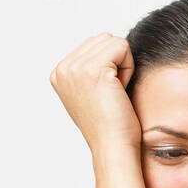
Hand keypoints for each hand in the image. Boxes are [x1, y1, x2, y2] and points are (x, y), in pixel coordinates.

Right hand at [49, 33, 143, 158]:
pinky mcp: (94, 69)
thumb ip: (88, 70)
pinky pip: (123, 47)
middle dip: (115, 63)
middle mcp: (63, 69)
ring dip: (122, 65)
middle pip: (102, 39)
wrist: (113, 148)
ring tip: (115, 92)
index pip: (92, 45)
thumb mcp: (89, 94)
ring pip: (112, 41)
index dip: (107, 66)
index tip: (104, 94)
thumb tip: (101, 47)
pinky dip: (129, 68)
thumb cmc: (109, 127)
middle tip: (112, 93)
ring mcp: (76, 68)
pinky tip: (121, 90)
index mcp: (59, 73)